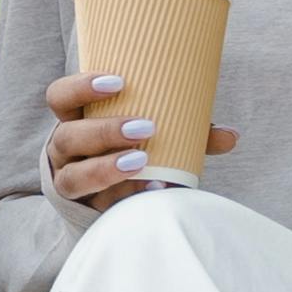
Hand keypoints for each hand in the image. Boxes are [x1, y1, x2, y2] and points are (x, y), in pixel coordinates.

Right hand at [41, 66, 233, 209]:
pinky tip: (153, 190)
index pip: (60, 96)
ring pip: (74, 176)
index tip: (119, 82)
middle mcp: (65, 149)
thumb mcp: (153, 134)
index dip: (81, 87)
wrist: (111, 198)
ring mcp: (69, 180)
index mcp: (75, 118)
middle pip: (67, 136)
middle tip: (145, 128)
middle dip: (104, 131)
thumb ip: (187, 132)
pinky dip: (126, 196)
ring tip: (142, 162)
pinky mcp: (84, 209)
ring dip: (106, 169)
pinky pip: (97, 204)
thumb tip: (231, 136)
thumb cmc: (132, 150)